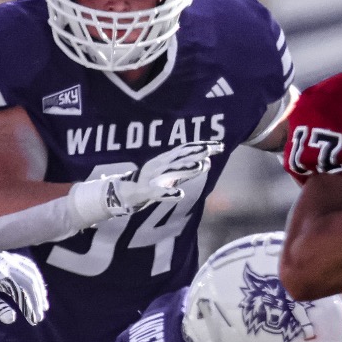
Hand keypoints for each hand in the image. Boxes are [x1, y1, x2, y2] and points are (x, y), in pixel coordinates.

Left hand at [0, 248, 48, 324]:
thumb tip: (12, 319)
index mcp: (1, 271)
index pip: (25, 288)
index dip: (33, 304)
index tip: (35, 318)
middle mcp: (7, 261)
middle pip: (31, 279)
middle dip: (38, 298)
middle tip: (41, 314)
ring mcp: (7, 257)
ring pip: (31, 270)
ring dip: (38, 287)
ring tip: (41, 302)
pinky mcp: (6, 257)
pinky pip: (26, 265)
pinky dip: (33, 277)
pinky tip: (35, 287)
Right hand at [73, 142, 217, 221]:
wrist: (122, 193)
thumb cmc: (149, 183)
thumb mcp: (171, 175)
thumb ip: (188, 169)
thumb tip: (207, 162)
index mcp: (165, 160)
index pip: (186, 151)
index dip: (202, 147)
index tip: (219, 145)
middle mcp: (160, 166)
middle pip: (181, 158)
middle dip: (197, 153)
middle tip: (213, 149)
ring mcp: (153, 178)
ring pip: (171, 173)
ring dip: (185, 169)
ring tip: (200, 166)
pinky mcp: (146, 193)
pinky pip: (158, 194)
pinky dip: (168, 194)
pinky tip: (180, 195)